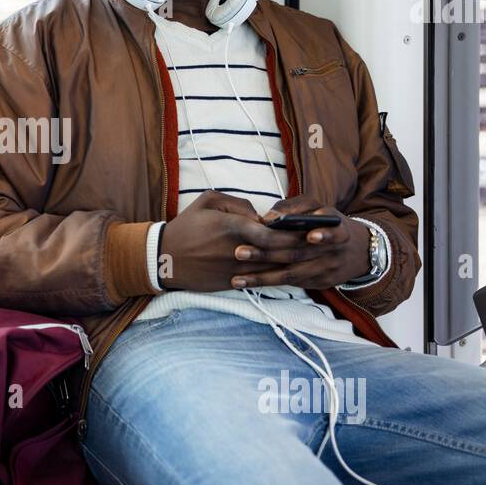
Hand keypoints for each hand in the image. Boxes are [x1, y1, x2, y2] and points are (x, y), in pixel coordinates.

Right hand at [157, 190, 334, 291]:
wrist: (163, 258)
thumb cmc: (186, 226)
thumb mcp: (208, 200)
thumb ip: (238, 203)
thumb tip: (261, 215)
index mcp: (234, 227)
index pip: (273, 232)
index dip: (294, 231)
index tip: (310, 227)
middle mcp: (239, 251)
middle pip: (279, 252)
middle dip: (302, 248)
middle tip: (322, 244)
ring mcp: (236, 270)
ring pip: (273, 269)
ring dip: (294, 264)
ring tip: (314, 258)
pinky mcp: (232, 283)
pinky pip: (261, 280)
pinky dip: (277, 276)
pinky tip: (292, 271)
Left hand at [226, 195, 372, 289]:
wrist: (358, 251)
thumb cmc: (328, 221)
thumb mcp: (319, 207)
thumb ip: (296, 207)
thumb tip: (267, 218)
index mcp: (338, 230)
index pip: (333, 233)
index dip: (325, 236)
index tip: (311, 236)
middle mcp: (332, 253)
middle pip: (299, 254)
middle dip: (268, 254)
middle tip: (240, 252)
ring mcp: (325, 271)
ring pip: (291, 275)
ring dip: (263, 278)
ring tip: (238, 279)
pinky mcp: (319, 284)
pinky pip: (291, 284)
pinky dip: (268, 283)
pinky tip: (246, 283)